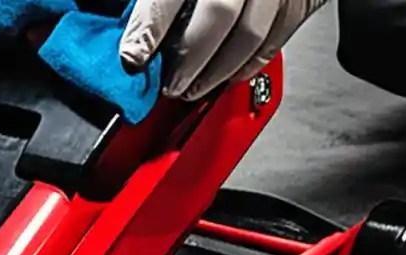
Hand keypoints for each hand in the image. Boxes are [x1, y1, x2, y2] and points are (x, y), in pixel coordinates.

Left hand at [119, 0, 326, 100]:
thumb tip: (129, 16)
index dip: (149, 29)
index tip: (132, 57)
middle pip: (216, 16)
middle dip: (188, 61)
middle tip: (168, 83)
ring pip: (250, 35)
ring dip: (217, 71)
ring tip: (192, 87)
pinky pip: (276, 38)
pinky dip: (249, 64)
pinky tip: (228, 75)